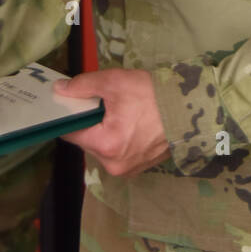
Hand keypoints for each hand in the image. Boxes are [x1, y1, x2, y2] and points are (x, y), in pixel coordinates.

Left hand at [55, 69, 169, 176]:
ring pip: (103, 147)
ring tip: (120, 112)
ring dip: (104, 131)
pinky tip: (130, 123)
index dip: (70, 115)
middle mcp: (114, 165)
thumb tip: (60, 89)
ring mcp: (128, 170)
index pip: (70, 133)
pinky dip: (119, 139)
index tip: (75, 102)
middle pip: (87, 141)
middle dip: (90, 122)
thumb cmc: (152, 94)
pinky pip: (119, 153)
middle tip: (103, 103)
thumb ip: (83, 86)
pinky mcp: (140, 168)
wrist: (190, 108)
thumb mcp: (114, 81)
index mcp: (105, 146)